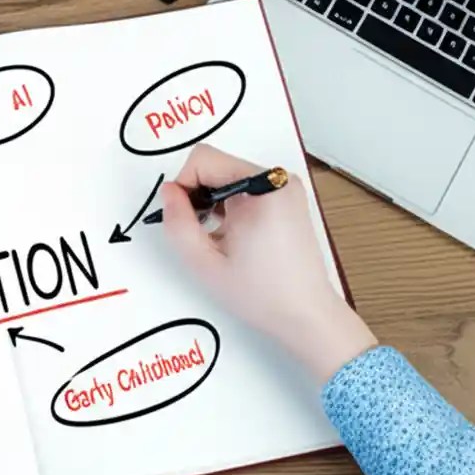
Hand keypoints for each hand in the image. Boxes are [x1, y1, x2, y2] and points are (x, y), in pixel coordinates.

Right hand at [161, 145, 375, 383]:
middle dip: (199, 195)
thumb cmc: (264, 294)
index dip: (183, 186)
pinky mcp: (287, 198)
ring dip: (214, 203)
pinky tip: (234, 237)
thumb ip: (178, 223)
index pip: (203, 159)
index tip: (183, 217)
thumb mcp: (204, 262)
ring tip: (220, 239)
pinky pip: (246, 188)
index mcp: (263, 188)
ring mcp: (286, 188)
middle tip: (200, 233)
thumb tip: (168, 193)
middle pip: (217, 166)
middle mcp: (279, 179)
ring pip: (229, 177)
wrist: (306, 314)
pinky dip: (231, 207)